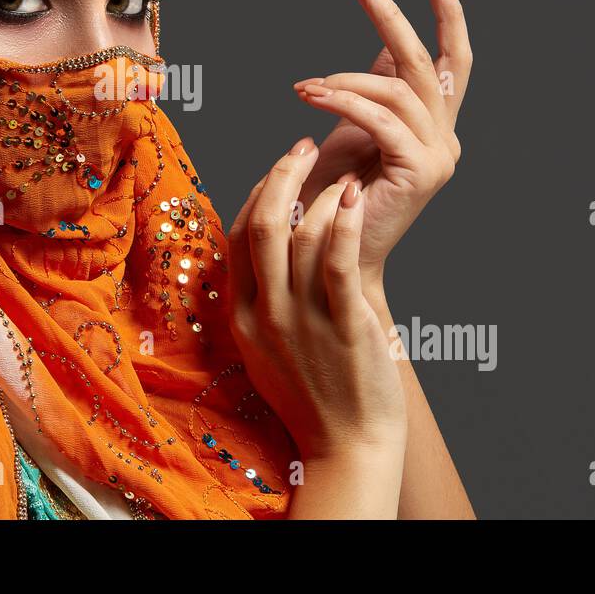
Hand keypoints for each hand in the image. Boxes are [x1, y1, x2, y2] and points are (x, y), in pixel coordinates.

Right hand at [226, 138, 406, 459]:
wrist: (346, 447)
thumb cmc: (312, 396)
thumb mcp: (266, 349)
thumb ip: (259, 301)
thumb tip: (262, 250)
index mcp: (242, 316)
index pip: (238, 235)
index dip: (258, 191)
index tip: (281, 167)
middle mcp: (266, 314)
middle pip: (262, 224)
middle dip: (283, 173)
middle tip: (305, 146)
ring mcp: (303, 320)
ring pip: (301, 235)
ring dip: (324, 193)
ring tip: (346, 177)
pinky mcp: (343, 326)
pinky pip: (338, 261)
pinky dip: (345, 221)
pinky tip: (356, 197)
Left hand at [295, 0, 471, 279]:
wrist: (328, 259)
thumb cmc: (332, 195)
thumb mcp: (354, 129)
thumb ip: (374, 89)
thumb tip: (382, 44)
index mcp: (433, 124)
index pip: (453, 60)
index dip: (449, 16)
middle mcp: (444, 136)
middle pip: (428, 62)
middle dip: (394, 16)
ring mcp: (438, 154)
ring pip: (400, 88)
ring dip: (346, 78)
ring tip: (305, 86)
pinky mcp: (422, 171)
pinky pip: (382, 119)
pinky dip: (343, 102)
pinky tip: (310, 96)